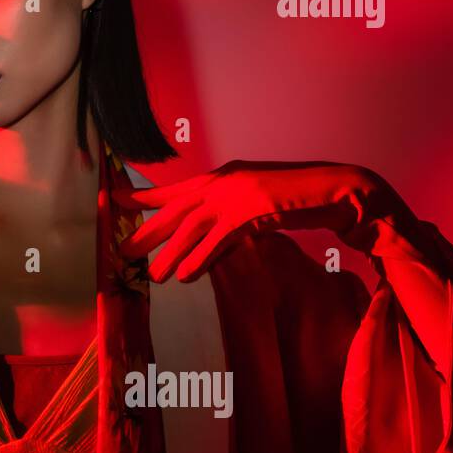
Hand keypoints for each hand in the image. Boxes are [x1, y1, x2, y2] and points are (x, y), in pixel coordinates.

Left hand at [113, 160, 391, 282]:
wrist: (336, 188)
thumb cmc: (296, 198)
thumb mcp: (253, 203)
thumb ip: (226, 217)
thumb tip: (203, 240)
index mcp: (222, 176)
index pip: (176, 189)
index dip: (145, 197)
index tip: (117, 202)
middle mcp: (223, 181)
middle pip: (176, 209)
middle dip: (148, 231)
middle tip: (123, 253)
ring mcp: (237, 195)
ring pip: (192, 227)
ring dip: (171, 254)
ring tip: (154, 276)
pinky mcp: (253, 211)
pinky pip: (219, 239)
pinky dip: (201, 258)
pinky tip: (187, 275)